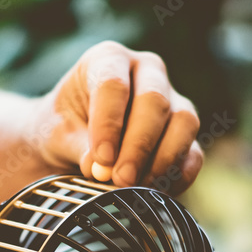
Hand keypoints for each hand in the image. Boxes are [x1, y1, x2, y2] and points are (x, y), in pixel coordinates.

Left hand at [36, 40, 202, 193]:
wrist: (75, 142)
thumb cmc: (64, 128)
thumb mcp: (57, 134)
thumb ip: (76, 147)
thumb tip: (99, 168)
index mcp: (109, 59)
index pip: (114, 85)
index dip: (109, 124)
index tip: (101, 160)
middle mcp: (147, 72)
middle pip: (154, 101)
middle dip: (138, 146)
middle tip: (120, 180)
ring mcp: (172, 100)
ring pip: (184, 122)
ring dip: (163, 160)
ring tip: (136, 188)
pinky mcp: (184, 134)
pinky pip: (193, 153)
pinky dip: (177, 176)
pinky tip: (154, 192)